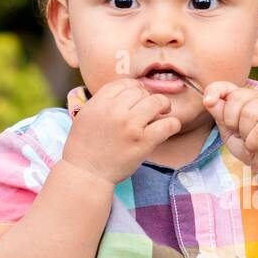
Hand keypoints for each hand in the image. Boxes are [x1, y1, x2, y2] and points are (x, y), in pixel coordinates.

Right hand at [62, 78, 180, 185]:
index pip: (124, 83)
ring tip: (163, 112)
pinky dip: (173, 124)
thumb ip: (103, 102)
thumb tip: (126, 91)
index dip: (134, 88)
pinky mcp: (143, 142)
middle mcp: (114, 111)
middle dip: (147, 97)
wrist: (86, 173)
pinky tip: (170, 127)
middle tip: (149, 108)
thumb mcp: (85, 116)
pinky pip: (168, 125)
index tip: (138, 98)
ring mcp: (130, 126)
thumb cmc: (84, 147)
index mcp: (99, 103)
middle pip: (140, 91)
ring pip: (156, 102)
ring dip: (163, 105)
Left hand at [201, 80, 257, 173]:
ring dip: (246, 135)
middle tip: (243, 135)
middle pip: (236, 99)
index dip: (214, 91)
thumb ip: (220, 115)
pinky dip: (255, 143)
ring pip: (249, 114)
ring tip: (253, 140)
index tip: (207, 102)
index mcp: (246, 96)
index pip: (225, 86)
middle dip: (233, 123)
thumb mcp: (229, 132)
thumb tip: (209, 100)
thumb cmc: (252, 147)